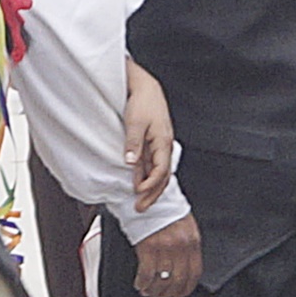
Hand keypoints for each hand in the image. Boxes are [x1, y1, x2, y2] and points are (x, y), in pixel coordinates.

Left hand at [124, 60, 176, 205]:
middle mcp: (164, 147)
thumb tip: (131, 163)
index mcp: (163, 142)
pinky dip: (149, 178)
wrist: (146, 88)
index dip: (150, 183)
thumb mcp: (135, 122)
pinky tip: (140, 184)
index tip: (138, 191)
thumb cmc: (143, 102)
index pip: (161, 170)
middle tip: (140, 208)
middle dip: (152, 195)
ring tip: (141, 202)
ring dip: (151, 189)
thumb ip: (133, 143)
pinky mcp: (154, 144)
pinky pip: (154, 166)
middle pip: (163, 177)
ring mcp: (160, 147)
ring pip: (159, 174)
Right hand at [131, 216, 201, 296]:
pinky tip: (140, 284)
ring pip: (162, 280)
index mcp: (192, 240)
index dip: (186, 288)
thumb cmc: (163, 208)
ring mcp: (165, 247)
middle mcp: (181, 246)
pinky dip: (142, 283)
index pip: (194, 272)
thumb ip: (186, 244)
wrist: (147, 194)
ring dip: (154, 291)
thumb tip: (183, 266)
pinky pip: (146, 274)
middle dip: (168, 293)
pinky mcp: (148, 247)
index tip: (179, 294)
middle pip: (178, 280)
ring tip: (148, 292)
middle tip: (160, 296)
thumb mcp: (184, 224)